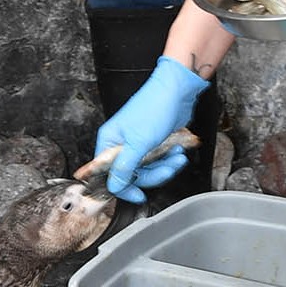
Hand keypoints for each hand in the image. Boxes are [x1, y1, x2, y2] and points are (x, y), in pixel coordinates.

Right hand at [95, 57, 211, 202]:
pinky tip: (177, 150)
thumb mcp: (138, 143)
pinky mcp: (153, 142)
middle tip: (166, 168)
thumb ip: (124, 167)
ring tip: (177, 157)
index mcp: (109, 141)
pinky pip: (159, 160)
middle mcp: (121, 143)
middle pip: (132, 174)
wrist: (177, 91)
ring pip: (149, 168)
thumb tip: (113, 186)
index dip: (123, 187)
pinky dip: (170, 158)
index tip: (137, 195)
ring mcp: (138, 143)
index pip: (108, 174)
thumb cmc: (154, 107)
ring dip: (165, 166)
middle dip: (154, 174)